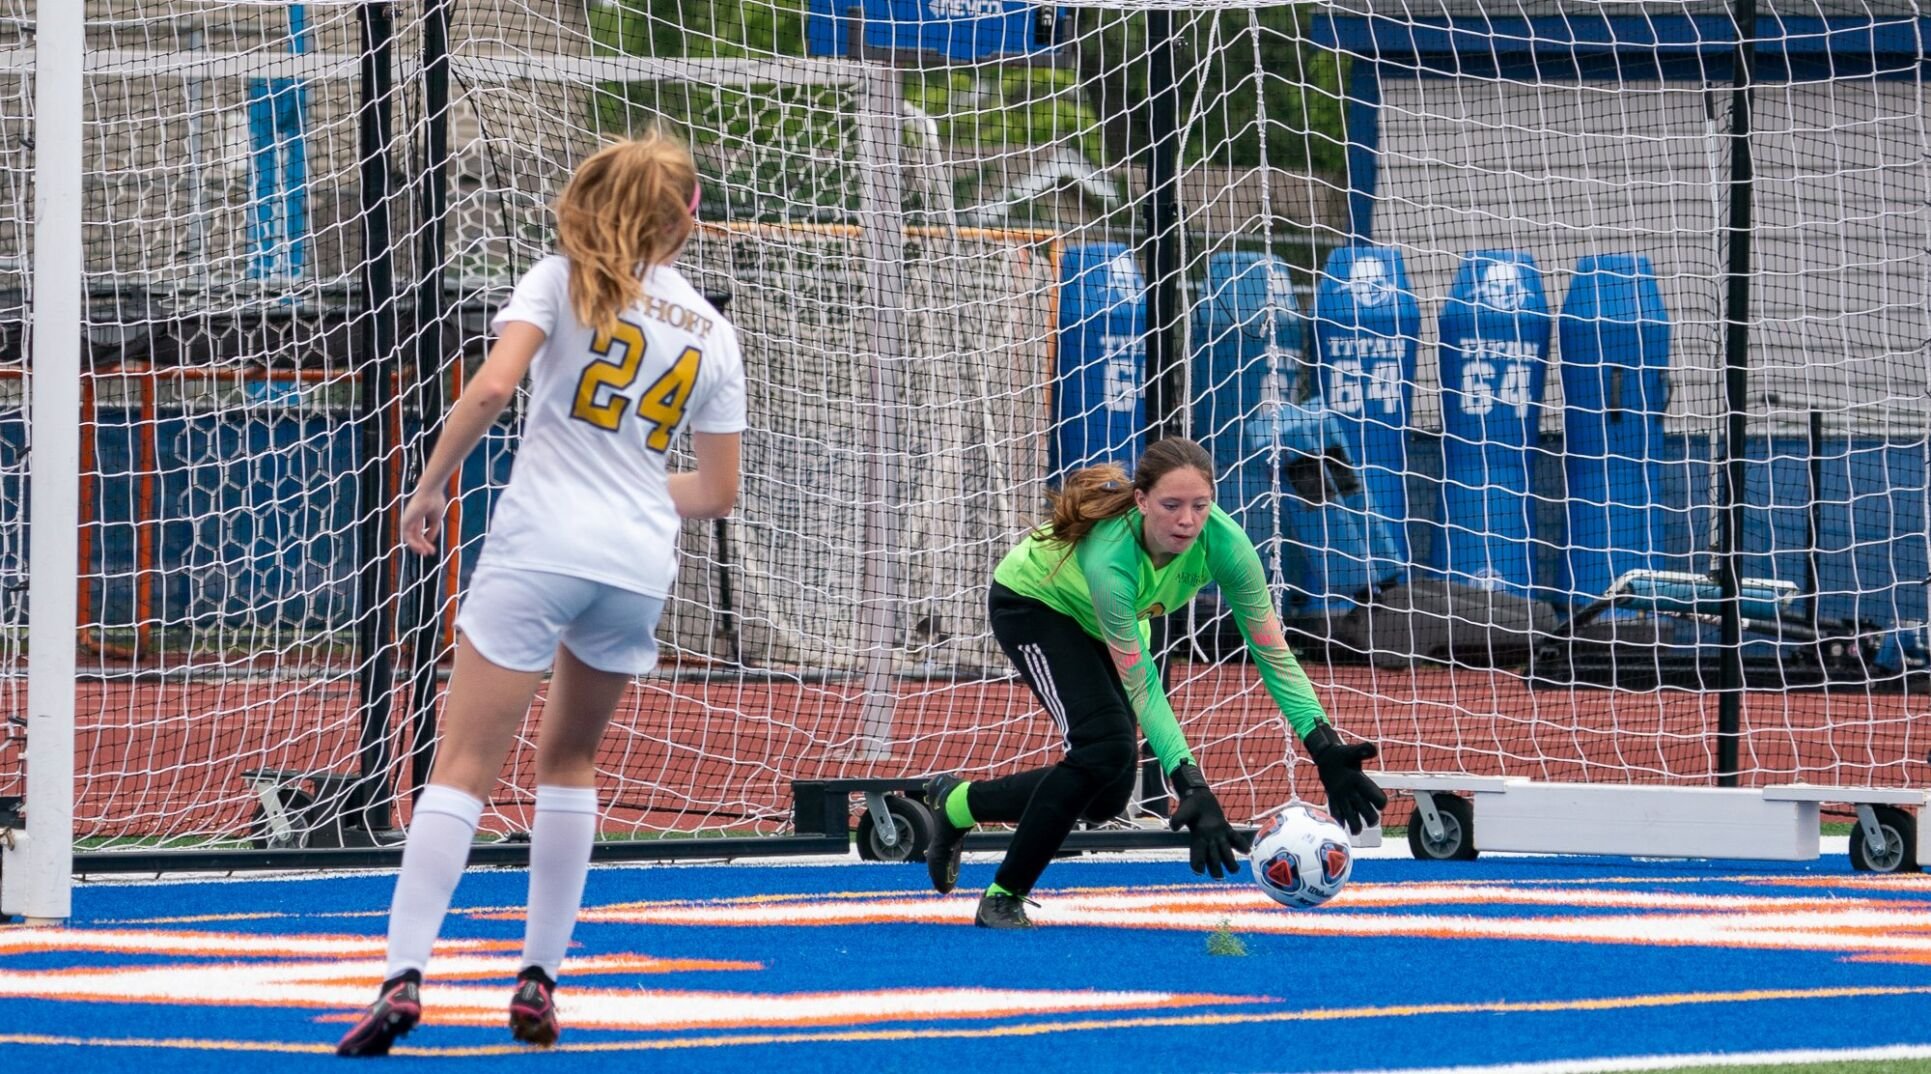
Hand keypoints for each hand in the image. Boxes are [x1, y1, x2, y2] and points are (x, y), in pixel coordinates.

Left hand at [399, 487, 447, 555]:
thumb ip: (433, 530)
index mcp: (419, 517)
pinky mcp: (405, 521)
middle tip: (429, 553)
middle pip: (416, 537)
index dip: (426, 542)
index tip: (433, 550)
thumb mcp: (436, 519)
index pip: (420, 534)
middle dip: (422, 546)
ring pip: (410, 538)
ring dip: (417, 547)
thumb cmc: (435, 501)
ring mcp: (407, 520)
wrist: (431, 493)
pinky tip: (420, 548)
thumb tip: (430, 541)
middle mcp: (412, 519)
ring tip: (425, 553)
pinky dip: (413, 543)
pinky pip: (407, 536)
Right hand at [1166, 764, 1252, 878]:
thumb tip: (1174, 827)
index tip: (1199, 872)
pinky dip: (1241, 844)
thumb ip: (1178, 819)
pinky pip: (1235, 838)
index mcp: (1197, 840)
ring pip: (1225, 852)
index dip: (1197, 865)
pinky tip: (1247, 851)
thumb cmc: (1189, 805)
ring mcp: (1218, 836)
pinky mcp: (1226, 829)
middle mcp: (1208, 841)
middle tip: (1220, 877)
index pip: (1196, 857)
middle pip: (1212, 860)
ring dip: (1230, 862)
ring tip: (1235, 870)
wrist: (1198, 798)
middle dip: (1216, 870)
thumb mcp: (1182, 811)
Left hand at [1302, 723, 1386, 833]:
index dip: (1381, 802)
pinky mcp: (1334, 799)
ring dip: (1356, 825)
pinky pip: (1337, 813)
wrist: (1328, 757)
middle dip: (1370, 818)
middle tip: (1369, 823)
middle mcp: (1356, 793)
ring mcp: (1345, 797)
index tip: (1380, 804)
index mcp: (1362, 783)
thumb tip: (1374, 750)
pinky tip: (1339, 826)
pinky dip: (1339, 820)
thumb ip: (1362, 750)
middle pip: (1368, 811)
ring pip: (1353, 816)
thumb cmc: (1341, 754)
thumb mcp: (1351, 751)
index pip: (1377, 797)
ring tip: (1355, 832)